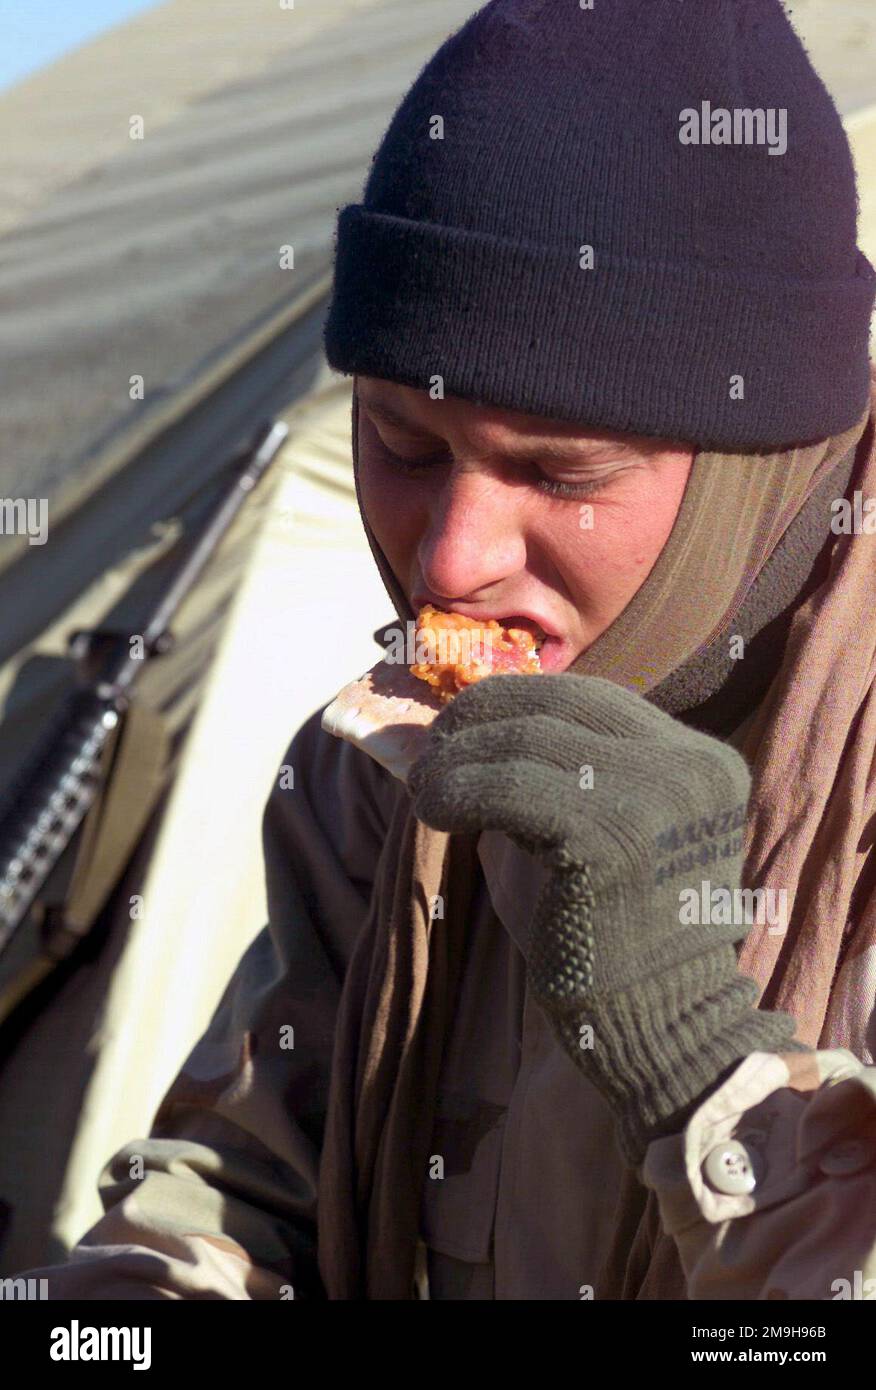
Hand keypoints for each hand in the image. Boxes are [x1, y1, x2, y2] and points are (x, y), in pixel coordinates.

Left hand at [408, 673, 803, 1164]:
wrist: (660, 1030)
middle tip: (431, 748)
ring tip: (422, 787)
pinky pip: (513, 788)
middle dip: (482, 716)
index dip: (515, 701)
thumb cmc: (609, 942)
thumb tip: (455, 735)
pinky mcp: (616, 835)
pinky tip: (433, 810)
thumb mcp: (591, 837)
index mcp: (700, 763)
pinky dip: (459, 789)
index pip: (593, 698)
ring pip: (530, 740)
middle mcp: (691, 766)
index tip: (461, 724)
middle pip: (563, 704)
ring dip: (458, 756)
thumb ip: (546, 781)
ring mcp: (660, 796)